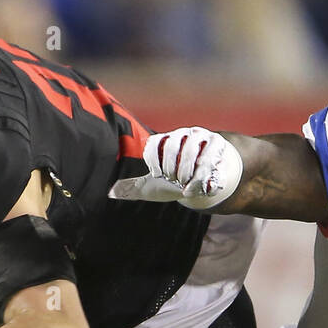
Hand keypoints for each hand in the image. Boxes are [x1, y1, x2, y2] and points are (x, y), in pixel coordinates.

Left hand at [108, 127, 241, 208]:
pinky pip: (208, 158)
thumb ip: (135, 188)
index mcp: (165, 140)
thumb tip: (111, 193)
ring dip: (186, 171)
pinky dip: (201, 175)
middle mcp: (182, 134)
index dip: (153, 159)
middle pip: (173, 144)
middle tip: (172, 180)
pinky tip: (195, 187)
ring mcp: (200, 137)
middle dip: (171, 167)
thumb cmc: (175, 179)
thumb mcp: (155, 184)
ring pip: (191, 150)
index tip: (156, 174)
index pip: (155, 142)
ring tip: (184, 185)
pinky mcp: (216, 144)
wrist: (205, 177)